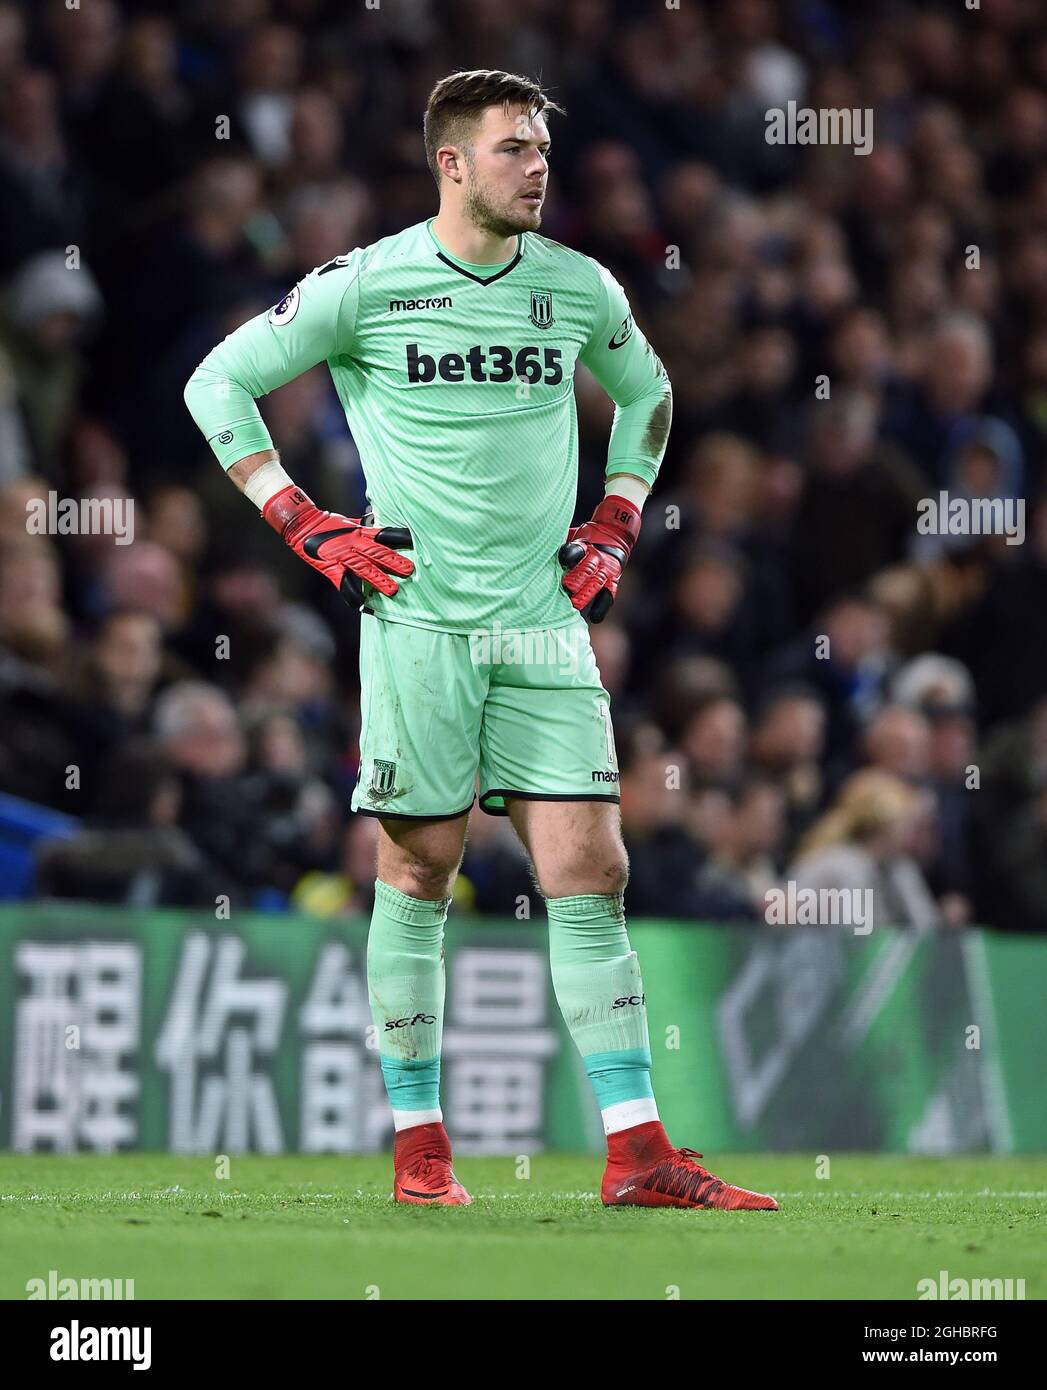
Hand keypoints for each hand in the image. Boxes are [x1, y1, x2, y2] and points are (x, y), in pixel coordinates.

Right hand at [263, 485, 412, 606]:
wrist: (302, 523)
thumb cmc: (327, 523)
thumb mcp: (350, 522)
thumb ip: (366, 526)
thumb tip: (378, 523)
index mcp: (360, 532)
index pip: (384, 534)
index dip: (400, 538)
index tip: (414, 542)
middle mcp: (353, 544)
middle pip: (377, 553)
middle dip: (394, 562)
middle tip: (410, 570)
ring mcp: (342, 556)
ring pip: (364, 569)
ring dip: (379, 579)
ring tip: (393, 590)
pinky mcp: (330, 568)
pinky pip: (343, 583)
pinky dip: (352, 594)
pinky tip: (361, 604)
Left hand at [558, 494, 640, 621]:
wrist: (613, 534)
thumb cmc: (583, 539)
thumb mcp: (572, 535)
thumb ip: (559, 543)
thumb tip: (536, 545)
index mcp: (584, 545)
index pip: (577, 549)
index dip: (571, 554)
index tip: (563, 558)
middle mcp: (596, 558)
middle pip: (586, 569)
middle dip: (576, 579)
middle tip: (566, 586)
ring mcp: (606, 571)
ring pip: (596, 583)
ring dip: (585, 594)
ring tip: (574, 604)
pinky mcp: (612, 582)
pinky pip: (608, 596)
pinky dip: (601, 608)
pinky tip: (595, 617)